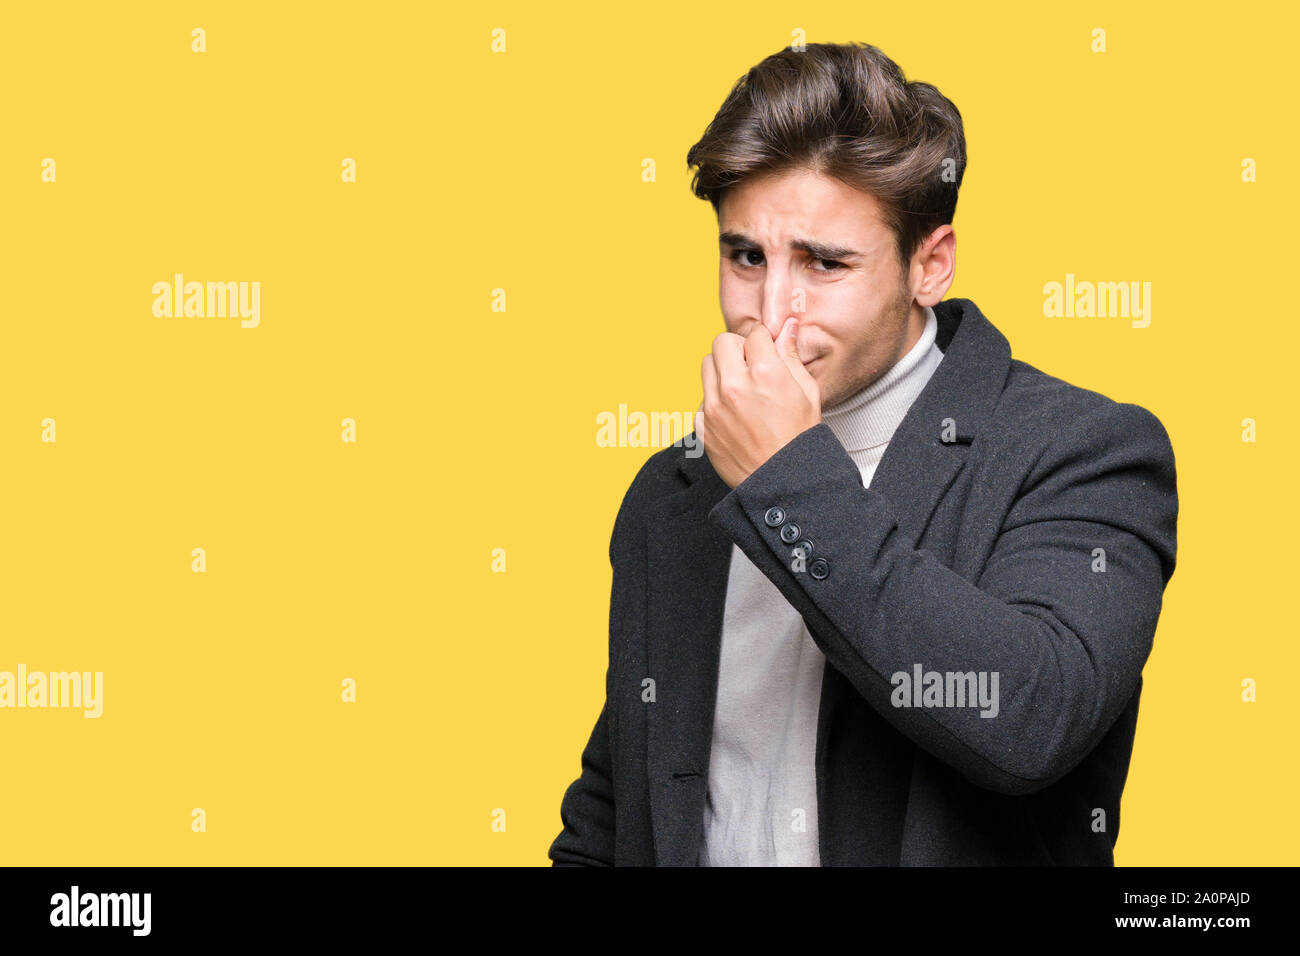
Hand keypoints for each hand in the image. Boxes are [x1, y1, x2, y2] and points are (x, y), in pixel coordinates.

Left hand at [696, 316, 821, 488]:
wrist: (782, 484)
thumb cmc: (798, 441)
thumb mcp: (807, 393)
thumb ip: (791, 356)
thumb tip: (785, 328)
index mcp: (765, 374)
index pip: (754, 334)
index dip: (763, 340)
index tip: (767, 348)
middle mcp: (735, 387)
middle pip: (722, 342)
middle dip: (738, 349)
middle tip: (751, 365)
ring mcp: (714, 407)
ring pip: (707, 366)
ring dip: (723, 371)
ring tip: (742, 390)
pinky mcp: (703, 426)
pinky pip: (703, 398)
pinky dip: (715, 401)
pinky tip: (735, 415)